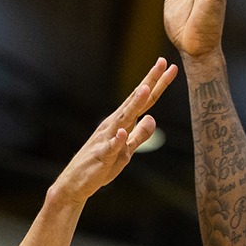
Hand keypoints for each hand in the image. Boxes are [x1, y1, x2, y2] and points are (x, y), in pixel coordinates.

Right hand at [47, 59, 175, 205]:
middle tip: (161, 63)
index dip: (156, 84)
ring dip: (133, 105)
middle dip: (148, 83)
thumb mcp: (127, 151)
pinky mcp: (101, 156)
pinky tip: (122, 133)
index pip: (143, 101)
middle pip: (134, 102)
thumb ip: (140, 135)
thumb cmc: (102, 165)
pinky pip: (110, 148)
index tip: (168, 66)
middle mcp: (114, 125)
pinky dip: (116, 140)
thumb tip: (152, 118)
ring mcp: (106, 139)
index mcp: (121, 123)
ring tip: (145, 89)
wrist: (76, 183)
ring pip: (123, 120)